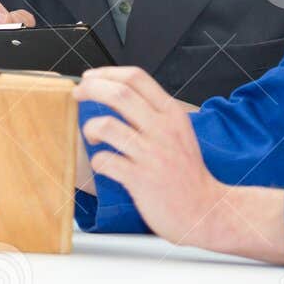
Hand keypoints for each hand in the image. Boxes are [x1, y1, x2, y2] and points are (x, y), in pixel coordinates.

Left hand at [74, 66, 226, 245]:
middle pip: (119, 94)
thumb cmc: (187, 173)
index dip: (107, 73)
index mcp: (172, 114)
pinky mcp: (141, 179)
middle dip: (91, 89)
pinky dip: (97, 160)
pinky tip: (103, 163)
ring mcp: (152, 154)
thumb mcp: (179, 132)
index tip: (90, 77)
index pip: (136, 78)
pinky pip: (106, 161)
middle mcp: (163, 130)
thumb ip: (154, 113)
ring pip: (107, 125)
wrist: (205, 211)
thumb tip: (118, 95)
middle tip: (78, 94)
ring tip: (92, 136)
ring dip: (90, 127)